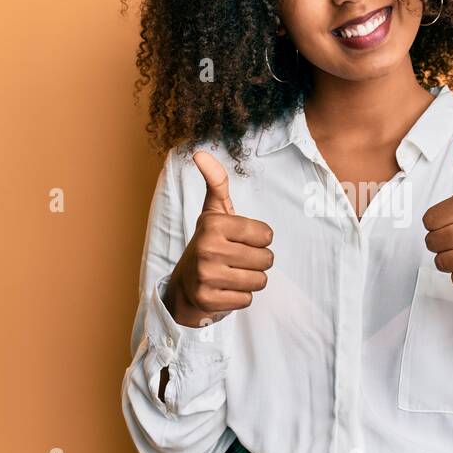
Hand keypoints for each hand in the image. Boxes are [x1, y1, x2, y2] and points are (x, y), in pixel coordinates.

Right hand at [167, 151, 273, 327]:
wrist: (185, 284)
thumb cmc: (209, 243)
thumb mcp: (214, 212)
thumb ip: (216, 182)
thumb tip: (199, 152)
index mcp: (213, 223)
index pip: (267, 235)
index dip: (260, 239)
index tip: (241, 240)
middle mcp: (208, 248)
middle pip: (267, 259)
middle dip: (258, 261)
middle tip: (237, 259)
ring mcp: (207, 276)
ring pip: (260, 280)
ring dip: (250, 279)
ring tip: (232, 274)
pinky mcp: (209, 299)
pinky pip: (247, 299)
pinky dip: (240, 296)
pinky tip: (224, 289)